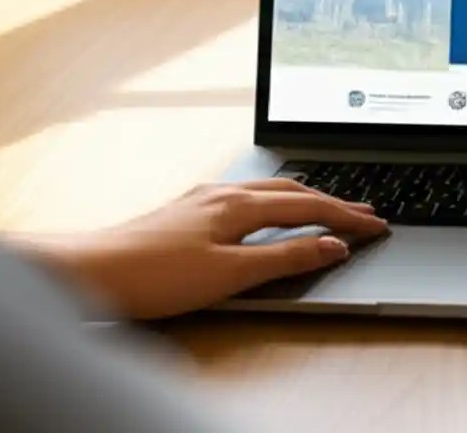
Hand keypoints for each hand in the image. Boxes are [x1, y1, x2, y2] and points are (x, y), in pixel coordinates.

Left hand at [11, 179, 387, 318]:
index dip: (347, 218)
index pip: (310, 208)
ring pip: (271, 190)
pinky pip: (248, 195)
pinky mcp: (188, 210)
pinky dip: (277, 201)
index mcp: (240, 204)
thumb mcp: (231, 273)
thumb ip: (286, 258)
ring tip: (330, 206)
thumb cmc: (154, 275)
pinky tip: (271, 208)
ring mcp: (204, 198)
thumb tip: (332, 246)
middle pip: (295, 192)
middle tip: (366, 213)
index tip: (377, 226)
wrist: (89, 271)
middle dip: (335, 202)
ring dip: (307, 198)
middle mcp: (225, 193)